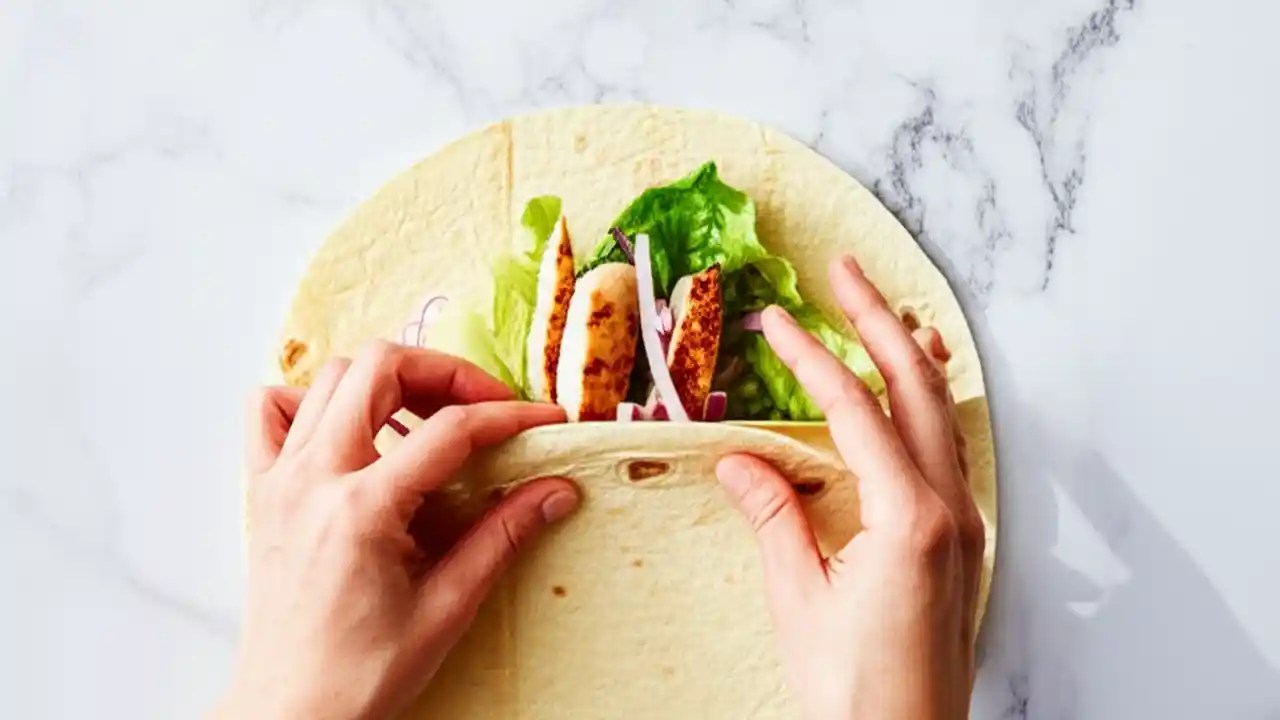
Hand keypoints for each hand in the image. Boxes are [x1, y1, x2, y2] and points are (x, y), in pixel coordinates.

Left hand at [213, 343, 578, 719]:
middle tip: (486, 406)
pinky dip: (313, 401)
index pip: (449, 430)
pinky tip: (353, 432)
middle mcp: (313, 479)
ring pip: (331, 377)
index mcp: (362, 509)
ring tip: (429, 418)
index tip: (546, 422)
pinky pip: (271, 411)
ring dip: (388, 381)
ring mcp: (281, 480)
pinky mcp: (263, 491)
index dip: (509, 417)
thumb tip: (556, 490)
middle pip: (380, 367)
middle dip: (445, 373)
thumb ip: (502, 536)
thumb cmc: (360, 674)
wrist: (289, 713)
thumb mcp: (446, 608)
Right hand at [716, 257, 983, 719]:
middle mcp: (949, 510)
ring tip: (881, 309)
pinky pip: (945, 447)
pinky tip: (907, 393)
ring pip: (940, 412)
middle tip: (844, 270)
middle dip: (879, 319)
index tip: (774, 321)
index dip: (811, 359)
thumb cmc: (857, 692)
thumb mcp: (799, 600)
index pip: (855, 412)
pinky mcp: (957, 541)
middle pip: (916, 387)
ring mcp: (962, 524)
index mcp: (909, 518)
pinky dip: (922, 403)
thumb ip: (775, 518)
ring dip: (908, 354)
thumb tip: (741, 461)